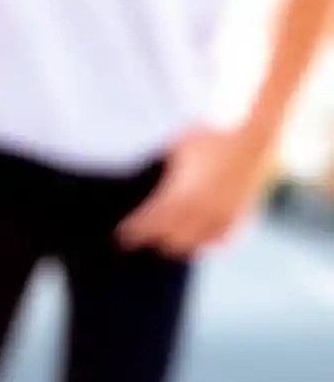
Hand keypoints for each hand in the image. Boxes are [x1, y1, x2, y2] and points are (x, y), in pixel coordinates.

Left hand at [117, 127, 273, 258]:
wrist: (258, 139)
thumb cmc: (215, 138)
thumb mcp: (180, 145)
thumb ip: (162, 161)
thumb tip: (140, 164)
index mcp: (181, 196)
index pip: (149, 222)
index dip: (134, 231)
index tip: (122, 235)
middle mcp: (199, 211)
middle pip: (168, 238)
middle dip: (155, 238)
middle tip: (145, 237)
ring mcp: (221, 217)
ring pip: (193, 243)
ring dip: (178, 243)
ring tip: (167, 243)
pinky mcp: (239, 218)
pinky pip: (220, 240)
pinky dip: (208, 242)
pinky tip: (199, 242)